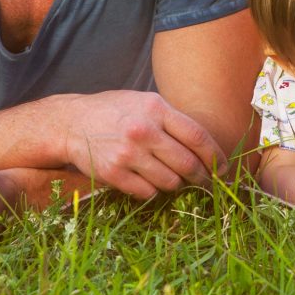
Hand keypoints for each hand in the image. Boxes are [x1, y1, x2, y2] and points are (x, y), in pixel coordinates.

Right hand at [51, 90, 222, 199]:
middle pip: (187, 163)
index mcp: (156, 109)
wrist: (71, 123)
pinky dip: (153, 191)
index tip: (223, 167)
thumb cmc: (114, 111)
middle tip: (206, 181)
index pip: (198, 136)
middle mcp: (143, 131)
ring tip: (173, 178)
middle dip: (202, 177)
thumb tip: (207, 147)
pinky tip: (149, 181)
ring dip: (176, 184)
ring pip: (170, 182)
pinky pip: (147, 192)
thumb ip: (172, 120)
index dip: (215, 156)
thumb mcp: (144, 102)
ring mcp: (128, 154)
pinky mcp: (114, 174)